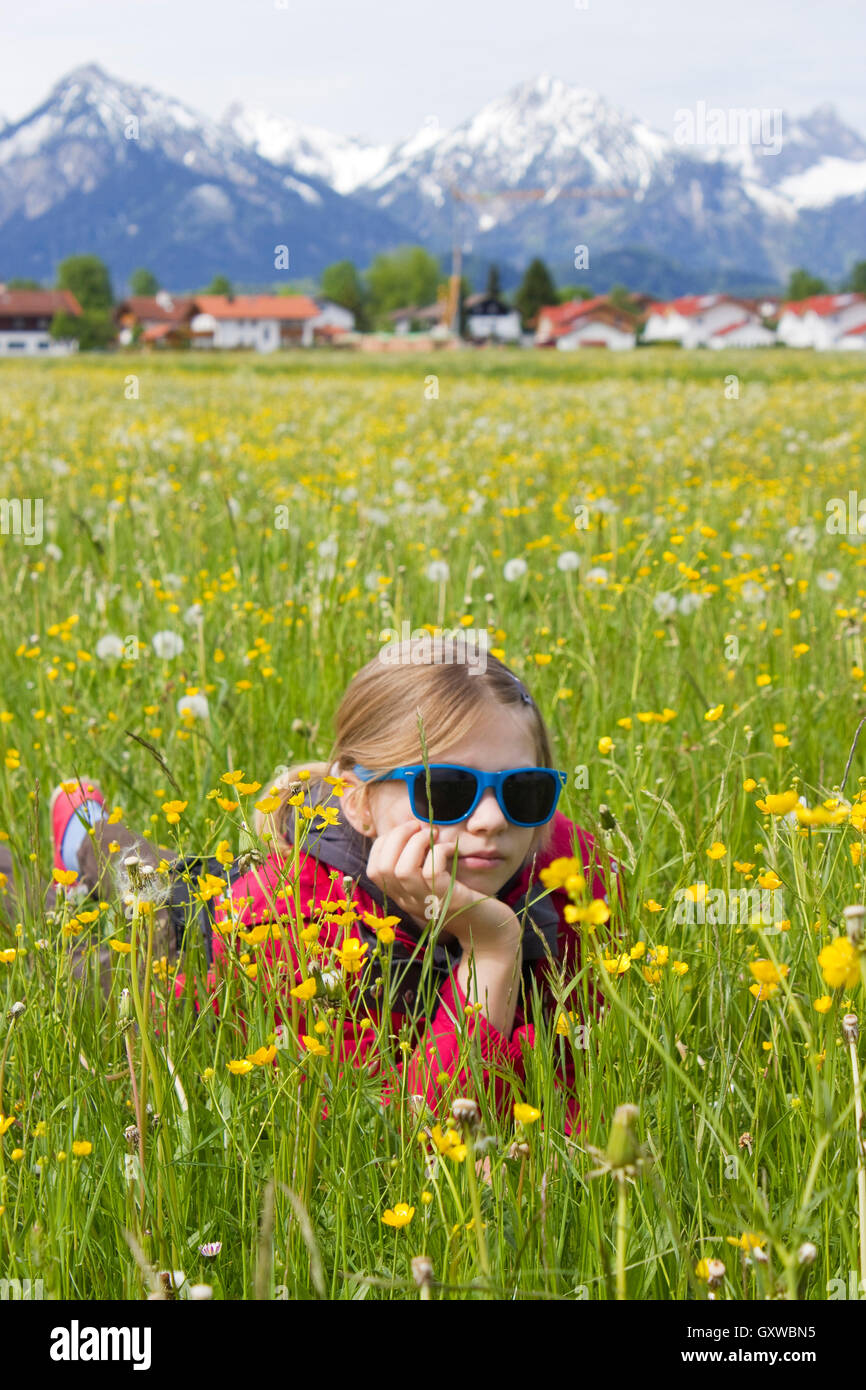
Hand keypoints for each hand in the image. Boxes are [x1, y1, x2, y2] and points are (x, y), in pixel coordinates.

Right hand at [365, 820, 520, 957]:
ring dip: (417, 843)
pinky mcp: (450, 900)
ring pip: (403, 870)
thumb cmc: (463, 898)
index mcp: (402, 896)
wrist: (489, 931)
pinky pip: (432, 872)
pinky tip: (451, 848)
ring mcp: (429, 903)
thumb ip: (418, 863)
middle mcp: (410, 901)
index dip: (384, 843)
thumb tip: (410, 829)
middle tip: (418, 827)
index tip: (406, 831)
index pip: (374, 870)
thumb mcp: (434, 881)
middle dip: (397, 837)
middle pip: (384, 867)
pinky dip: (439, 851)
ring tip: (433, 834)